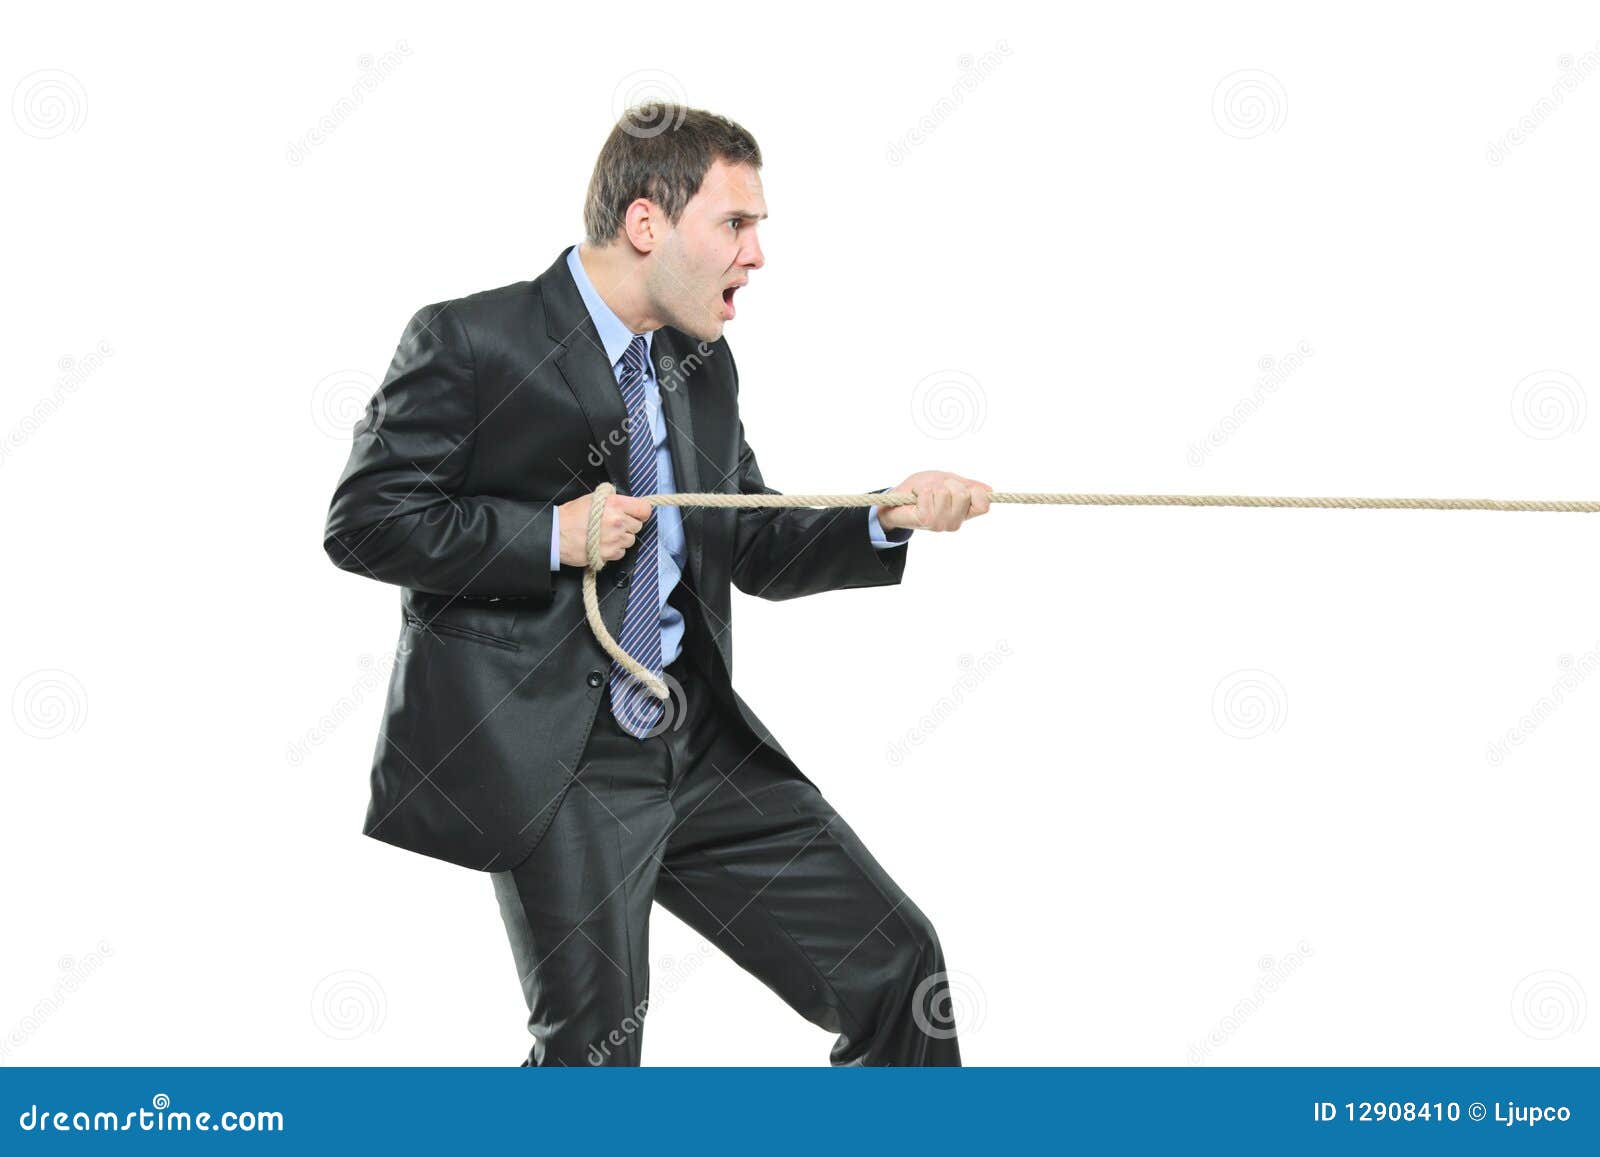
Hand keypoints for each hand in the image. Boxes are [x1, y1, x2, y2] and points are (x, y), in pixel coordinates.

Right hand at [558, 490, 653, 566]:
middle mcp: (617, 521)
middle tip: (613, 524)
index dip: (640, 512)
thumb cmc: (570, 516)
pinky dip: (614, 550)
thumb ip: (613, 500)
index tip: (635, 514)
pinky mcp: (609, 553)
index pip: (644, 509)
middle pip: (638, 526)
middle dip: (628, 526)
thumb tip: (626, 504)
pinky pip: (621, 553)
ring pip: (630, 540)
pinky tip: (601, 544)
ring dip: (621, 539)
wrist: (555, 534)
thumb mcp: (592, 499)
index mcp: (614, 504)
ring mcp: (614, 538)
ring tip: (605, 535)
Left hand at [877, 471, 991, 532]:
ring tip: (923, 493)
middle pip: (963, 493)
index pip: (983, 505)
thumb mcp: (947, 482)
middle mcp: (954, 522)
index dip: (976, 492)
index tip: (961, 487)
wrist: (894, 502)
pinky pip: (929, 493)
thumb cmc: (920, 492)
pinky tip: (915, 495)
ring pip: (945, 492)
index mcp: (963, 514)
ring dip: (932, 485)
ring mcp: (940, 524)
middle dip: (948, 483)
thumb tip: (989, 490)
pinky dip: (920, 488)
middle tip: (935, 488)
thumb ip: (968, 486)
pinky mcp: (925, 520)